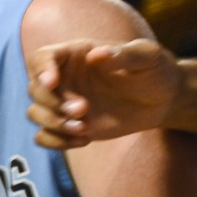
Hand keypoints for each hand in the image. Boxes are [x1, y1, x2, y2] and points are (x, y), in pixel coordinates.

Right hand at [27, 39, 183, 149]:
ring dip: (53, 123)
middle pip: (35, 89)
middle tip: (83, 109)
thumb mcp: (147, 56)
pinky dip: (56, 141)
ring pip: (35, 113)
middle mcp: (63, 78)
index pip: (42, 58)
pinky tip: (84, 140)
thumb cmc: (155, 70)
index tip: (52, 83)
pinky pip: (44, 136)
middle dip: (53, 103)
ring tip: (84, 129)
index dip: (41, 69)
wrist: (162, 99)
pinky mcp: (68, 126)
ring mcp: (63, 103)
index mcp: (75, 54)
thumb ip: (124, 54)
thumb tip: (97, 54)